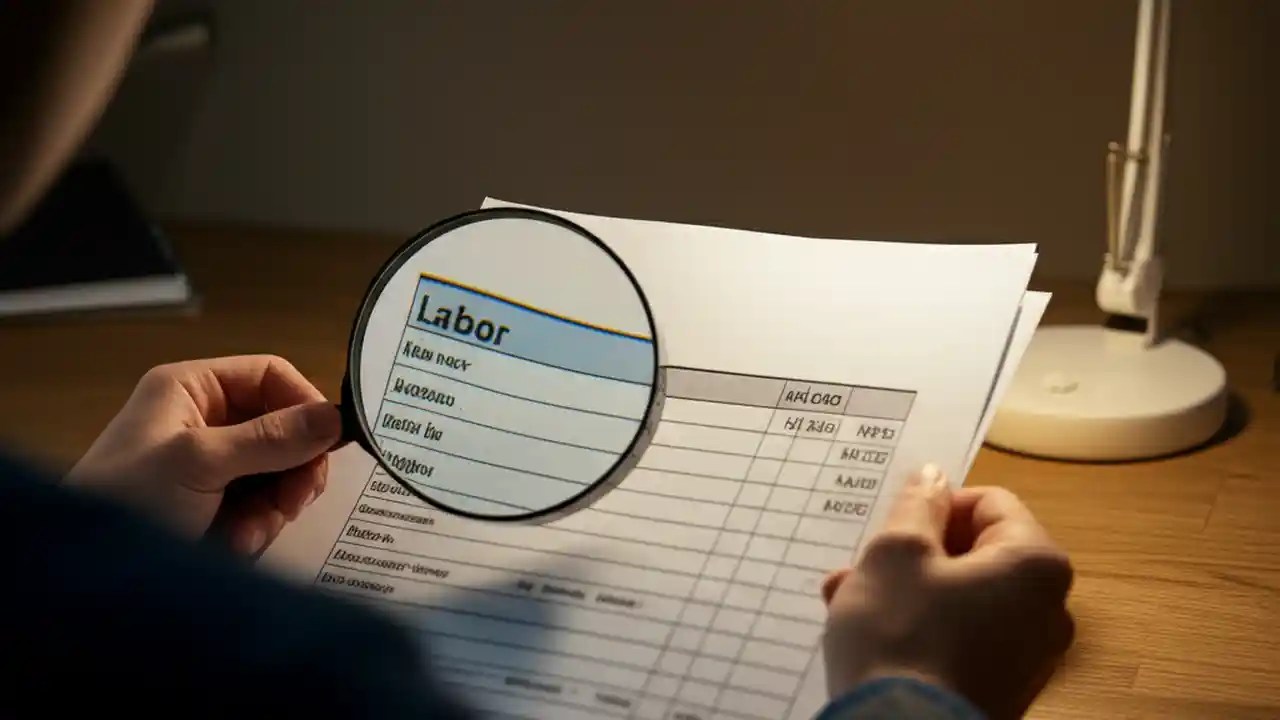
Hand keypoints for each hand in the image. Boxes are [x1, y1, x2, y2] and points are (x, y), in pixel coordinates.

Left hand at [66, 355, 341, 554]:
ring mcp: (212, 465)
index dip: (304, 405)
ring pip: (279, 473)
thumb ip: (270, 438)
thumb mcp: (200, 462)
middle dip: (292, 470)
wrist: (82, 576)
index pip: (270, 376)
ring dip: (273, 508)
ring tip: (246, 534)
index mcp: (193, 389)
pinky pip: (262, 507)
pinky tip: (234, 545)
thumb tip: (334, 418)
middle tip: (294, 501)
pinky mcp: (215, 505)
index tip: (329, 443)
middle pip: (284, 429)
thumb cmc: (125, 500)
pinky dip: (257, 528)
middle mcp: (205, 420)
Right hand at [820, 467, 1073, 719]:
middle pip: (975, 554)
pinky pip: (962, 639)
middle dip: (913, 553)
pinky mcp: (1002, 689)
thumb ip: (918, 506)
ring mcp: (1028, 656)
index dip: (937, 504)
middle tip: (863, 565)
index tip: (893, 524)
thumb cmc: (902, 637)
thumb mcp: (895, 553)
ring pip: (962, 597)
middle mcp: (1048, 609)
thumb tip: (934, 478)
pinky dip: (921, 629)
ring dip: (907, 591)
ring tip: (850, 602)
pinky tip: (872, 638)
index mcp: (1035, 563)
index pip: (990, 502)